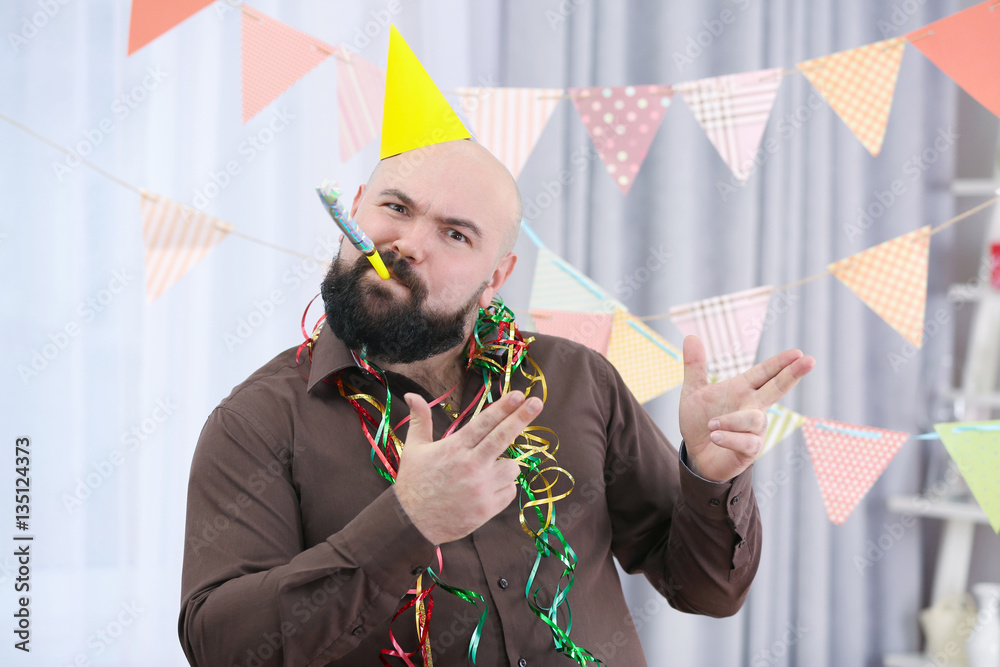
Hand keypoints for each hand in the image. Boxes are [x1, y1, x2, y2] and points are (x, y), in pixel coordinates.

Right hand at [394, 390, 540, 544]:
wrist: (411, 524)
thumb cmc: (414, 483)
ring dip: (506, 465)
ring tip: (486, 470)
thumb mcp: (413, 449)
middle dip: (521, 418)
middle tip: (536, 402)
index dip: (503, 407)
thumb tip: (411, 394)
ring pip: (512, 467)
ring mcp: (481, 488)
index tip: (519, 394)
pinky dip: (503, 487)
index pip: (484, 423)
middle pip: (502, 437)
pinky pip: (509, 491)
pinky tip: (486, 489)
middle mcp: (470, 466)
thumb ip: (420, 420)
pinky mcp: (487, 509)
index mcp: (454, 448)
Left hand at [679, 335, 814, 481]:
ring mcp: (755, 429)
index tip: (798, 353)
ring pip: (754, 419)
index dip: (780, 363)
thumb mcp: (694, 391)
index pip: (765, 373)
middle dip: (792, 375)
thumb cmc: (700, 422)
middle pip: (777, 388)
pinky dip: (729, 437)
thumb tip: (691, 336)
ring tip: (711, 424)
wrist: (696, 455)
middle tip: (810, 360)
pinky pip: (746, 441)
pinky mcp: (750, 449)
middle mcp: (753, 407)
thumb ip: (695, 366)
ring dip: (732, 420)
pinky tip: (715, 436)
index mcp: (743, 390)